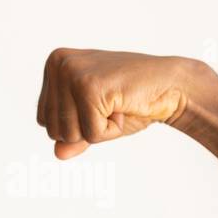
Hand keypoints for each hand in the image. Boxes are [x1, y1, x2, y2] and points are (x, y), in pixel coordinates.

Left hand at [35, 48, 202, 158]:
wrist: (172, 87)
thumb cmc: (134, 102)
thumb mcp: (96, 122)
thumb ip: (73, 137)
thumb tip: (57, 154)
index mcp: (55, 64)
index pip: (45, 120)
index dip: (77, 125)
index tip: (102, 104)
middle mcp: (58, 63)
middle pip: (53, 129)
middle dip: (87, 130)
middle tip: (112, 105)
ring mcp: (72, 72)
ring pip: (68, 134)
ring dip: (99, 130)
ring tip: (117, 105)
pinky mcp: (88, 86)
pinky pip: (90, 134)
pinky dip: (112, 130)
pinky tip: (124, 106)